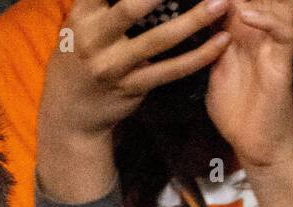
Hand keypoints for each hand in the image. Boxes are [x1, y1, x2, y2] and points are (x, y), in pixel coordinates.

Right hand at [38, 0, 231, 201]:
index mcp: (81, 14)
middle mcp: (94, 38)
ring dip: (194, 20)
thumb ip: (102, 2)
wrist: (71, 110)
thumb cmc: (80, 57)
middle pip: (131, 7)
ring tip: (221, 4)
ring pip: (160, 39)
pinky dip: (200, 56)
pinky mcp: (134, 87)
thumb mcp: (79, 24)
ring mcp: (115, 66)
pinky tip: (221, 42)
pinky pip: (173, 70)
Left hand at [205, 0, 292, 169]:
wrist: (255, 145)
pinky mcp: (282, 64)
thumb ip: (205, 46)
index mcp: (237, 34)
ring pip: (277, 5)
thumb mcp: (213, 69)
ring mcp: (271, 47)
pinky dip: (266, 21)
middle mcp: (256, 35)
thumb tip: (183, 27)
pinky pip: (283, 33)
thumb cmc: (235, 113)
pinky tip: (246, 17)